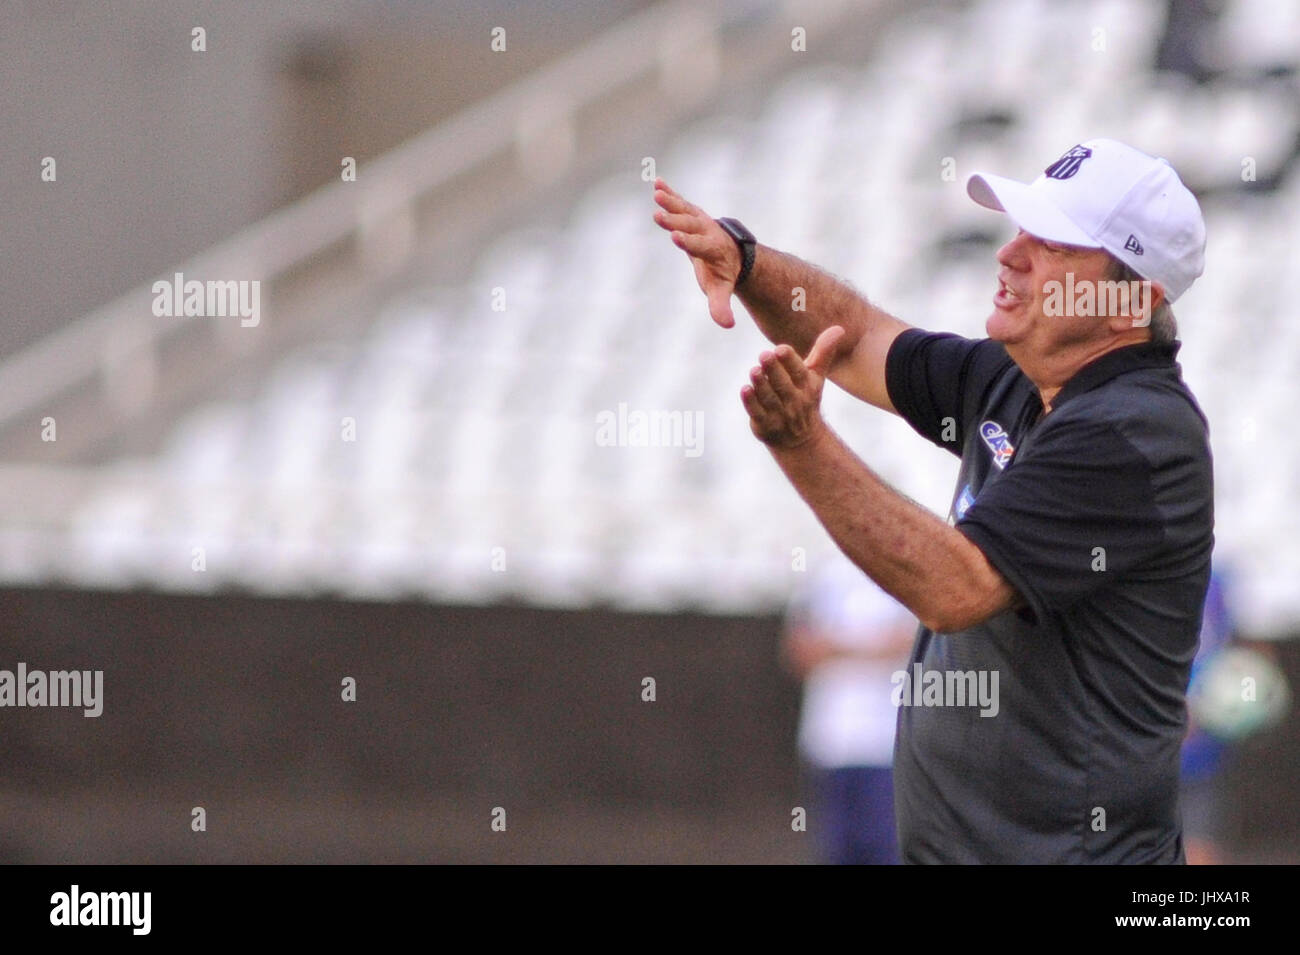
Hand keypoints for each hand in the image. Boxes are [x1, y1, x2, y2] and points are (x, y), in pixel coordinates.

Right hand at [652, 178, 741, 327]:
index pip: (699, 245)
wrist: (734, 253)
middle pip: (689, 225)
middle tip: (659, 216)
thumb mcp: (721, 290)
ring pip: (685, 210)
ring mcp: (700, 220)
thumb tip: (727, 325)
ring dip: (671, 201)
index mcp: (712, 250)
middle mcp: (706, 231)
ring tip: (657, 194)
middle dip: (675, 220)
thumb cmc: (722, 274)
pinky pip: (680, 202)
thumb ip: (721, 306)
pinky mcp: (692, 213)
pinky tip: (657, 183)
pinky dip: (670, 193)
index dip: (688, 241)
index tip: (675, 237)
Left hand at [742, 326, 844, 448]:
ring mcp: (780, 415)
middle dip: (773, 370)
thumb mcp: (816, 376)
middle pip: (783, 384)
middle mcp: (795, 402)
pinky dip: (750, 402)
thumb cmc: (805, 397)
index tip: (780, 348)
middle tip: (763, 355)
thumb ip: (823, 352)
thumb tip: (839, 328)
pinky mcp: (764, 425)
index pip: (799, 372)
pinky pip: (757, 413)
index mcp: (808, 387)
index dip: (789, 360)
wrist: (801, 440)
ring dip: (761, 384)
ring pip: (769, 398)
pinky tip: (745, 389)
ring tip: (754, 370)